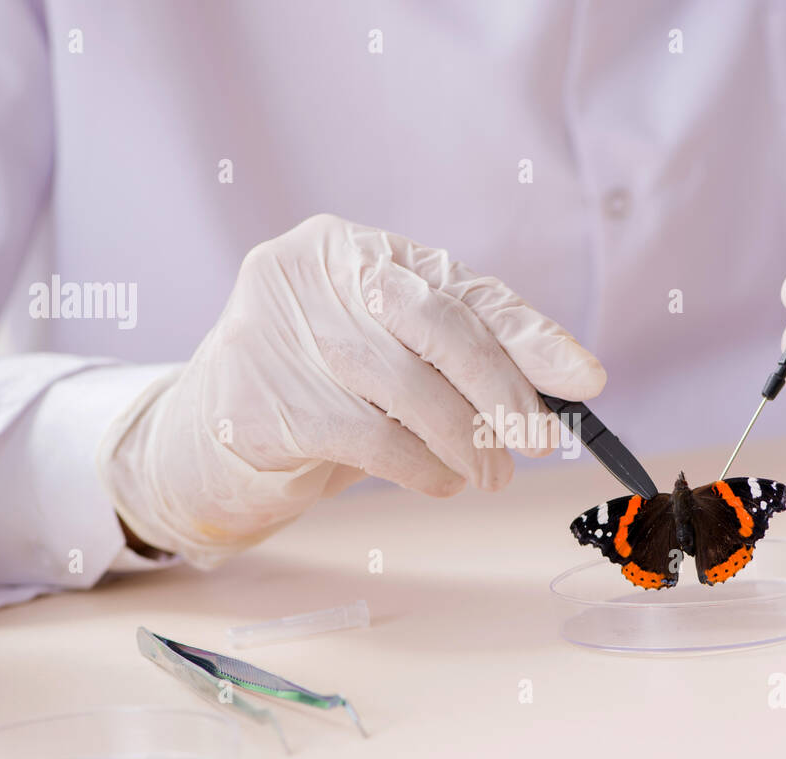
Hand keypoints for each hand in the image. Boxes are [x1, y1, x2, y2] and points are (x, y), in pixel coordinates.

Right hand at [98, 214, 604, 564]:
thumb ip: (457, 361)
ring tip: (489, 475)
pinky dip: (422, 467)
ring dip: (467, 443)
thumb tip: (566, 387)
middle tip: (538, 445)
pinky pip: (373, 437)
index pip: (460, 287)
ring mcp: (277, 330)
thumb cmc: (317, 399)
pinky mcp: (259, 399)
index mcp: (351, 248)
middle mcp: (311, 271)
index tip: (586, 380)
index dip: (529, 336)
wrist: (199, 449)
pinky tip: (439, 482)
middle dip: (502, 392)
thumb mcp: (389, 365)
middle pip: (439, 325)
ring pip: (409, 387)